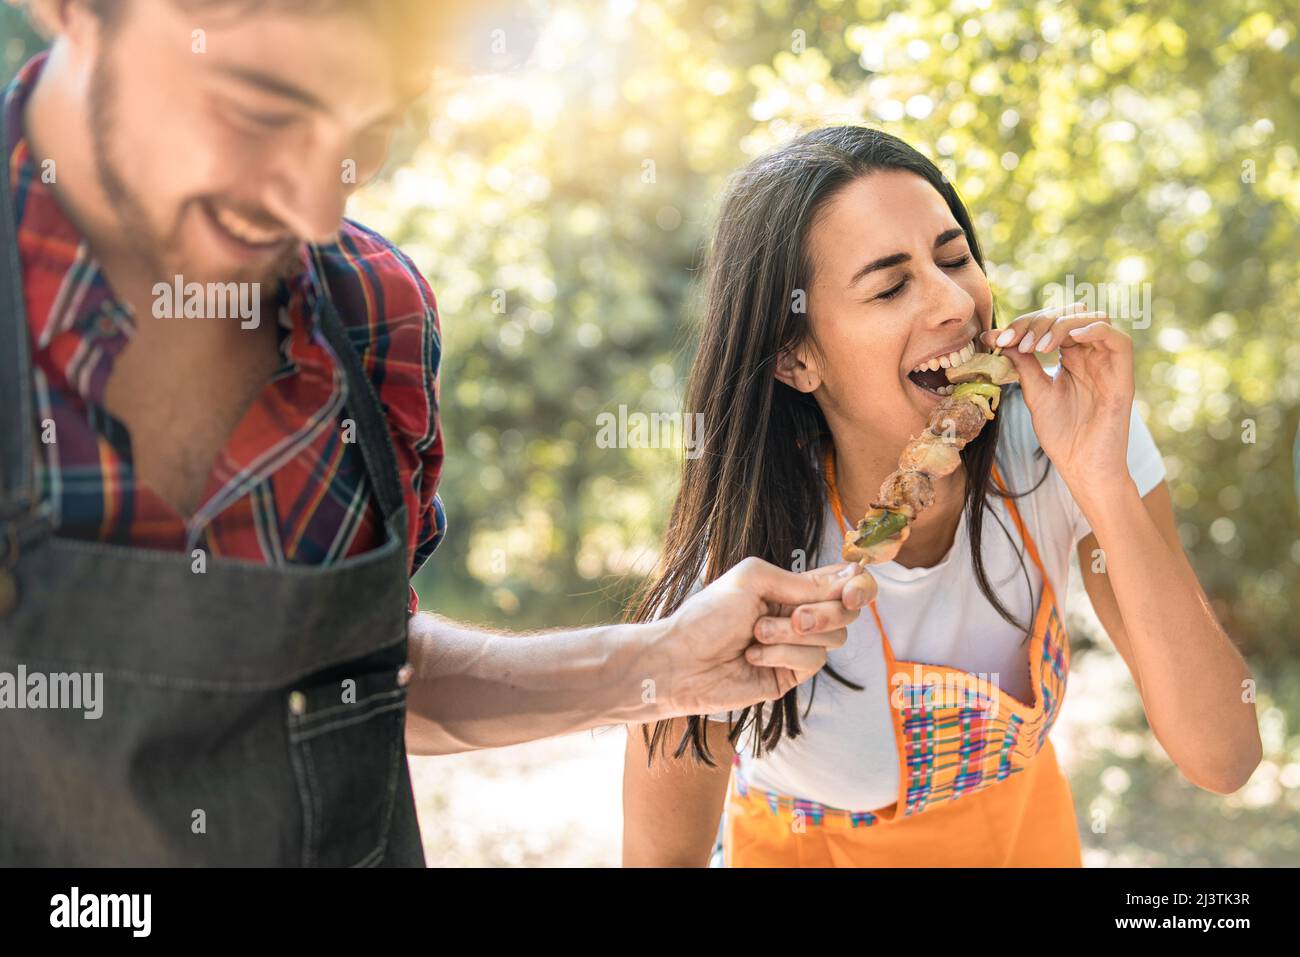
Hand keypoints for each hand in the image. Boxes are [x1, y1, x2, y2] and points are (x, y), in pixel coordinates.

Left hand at [659, 557, 875, 716]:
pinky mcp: (790, 675)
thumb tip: (849, 580)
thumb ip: (801, 581)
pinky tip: (753, 655)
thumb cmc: (707, 615)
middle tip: (795, 616)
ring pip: (832, 640)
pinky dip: (783, 654)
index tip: (852, 592)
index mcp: (790, 587)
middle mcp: (798, 615)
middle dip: (825, 613)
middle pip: (846, 613)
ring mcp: (796, 647)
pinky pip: (812, 662)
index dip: (859, 586)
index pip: (843, 583)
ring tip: (756, 634)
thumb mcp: (753, 580)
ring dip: (794, 634)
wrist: (680, 660)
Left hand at [979, 302, 1134, 496]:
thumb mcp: (1035, 393)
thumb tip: (998, 338)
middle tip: (1014, 340)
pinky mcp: (1122, 376)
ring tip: (1037, 345)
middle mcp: (1090, 355)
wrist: (1082, 466)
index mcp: (1071, 357)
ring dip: (1061, 325)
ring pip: (1092, 321)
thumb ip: (1023, 365)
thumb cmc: (1061, 434)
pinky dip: (1095, 331)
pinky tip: (1071, 338)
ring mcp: (1107, 364)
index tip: (997, 339)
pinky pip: (1118, 340)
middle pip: (1069, 317)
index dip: (1024, 324)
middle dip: (1038, 322)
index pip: (1051, 323)